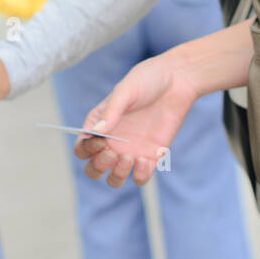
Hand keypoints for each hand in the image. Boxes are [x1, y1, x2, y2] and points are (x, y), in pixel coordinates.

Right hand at [73, 51, 198, 188]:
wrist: (177, 80)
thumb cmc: (147, 79)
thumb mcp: (126, 90)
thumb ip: (111, 112)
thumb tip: (95, 133)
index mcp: (99, 125)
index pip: (82, 149)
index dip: (87, 150)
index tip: (102, 141)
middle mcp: (112, 141)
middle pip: (93, 169)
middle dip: (98, 166)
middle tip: (112, 153)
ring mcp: (131, 151)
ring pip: (114, 179)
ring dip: (117, 176)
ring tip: (128, 158)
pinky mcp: (151, 156)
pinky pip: (141, 178)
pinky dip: (140, 175)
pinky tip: (146, 159)